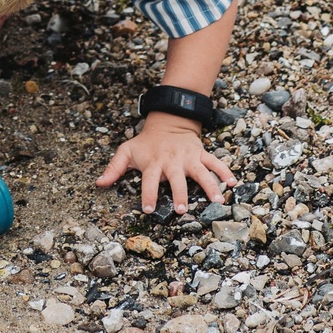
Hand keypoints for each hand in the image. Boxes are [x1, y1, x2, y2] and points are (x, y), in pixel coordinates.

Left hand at [95, 113, 236, 214]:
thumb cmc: (145, 143)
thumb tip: (99, 183)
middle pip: (176, 179)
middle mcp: (172, 161)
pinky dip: (225, 171)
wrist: (168, 122)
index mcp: (153, 163)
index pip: (148, 181)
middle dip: (179, 194)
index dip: (147, 195)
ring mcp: (189, 158)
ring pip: (201, 172)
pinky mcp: (201, 154)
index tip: (147, 209)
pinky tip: (234, 183)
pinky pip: (215, 162)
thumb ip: (114, 168)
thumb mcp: (126, 151)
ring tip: (218, 201)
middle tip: (182, 210)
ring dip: (210, 186)